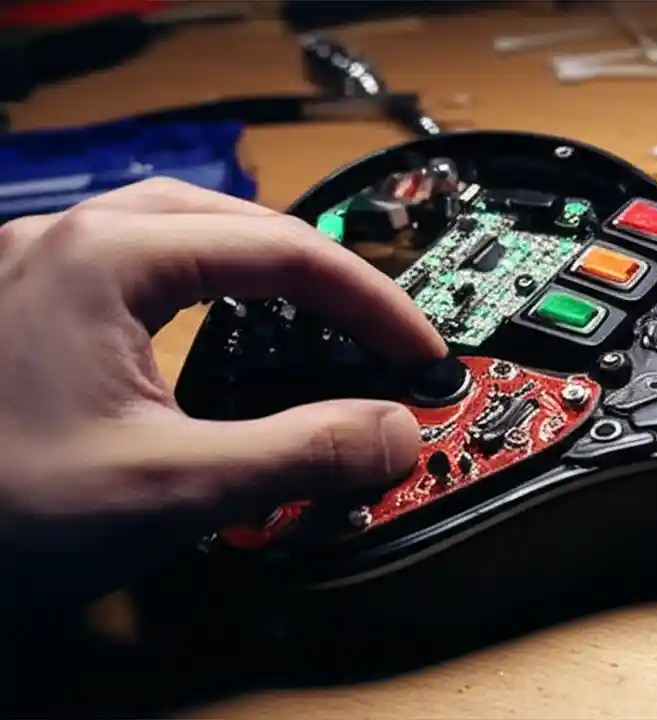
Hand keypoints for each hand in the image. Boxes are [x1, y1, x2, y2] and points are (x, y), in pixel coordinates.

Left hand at [0, 179, 444, 617]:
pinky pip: (144, 261)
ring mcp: (39, 268)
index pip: (286, 253)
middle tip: (377, 327)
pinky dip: (210, 283)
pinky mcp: (26, 305)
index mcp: (106, 261)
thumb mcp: (167, 490)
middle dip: (323, 271)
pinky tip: (221, 321)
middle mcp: (68, 243)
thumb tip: (390, 433)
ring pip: (186, 229)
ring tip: (317, 312)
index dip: (372, 303)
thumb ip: (298, 457)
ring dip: (265, 266)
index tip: (418, 349)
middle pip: (238, 219)